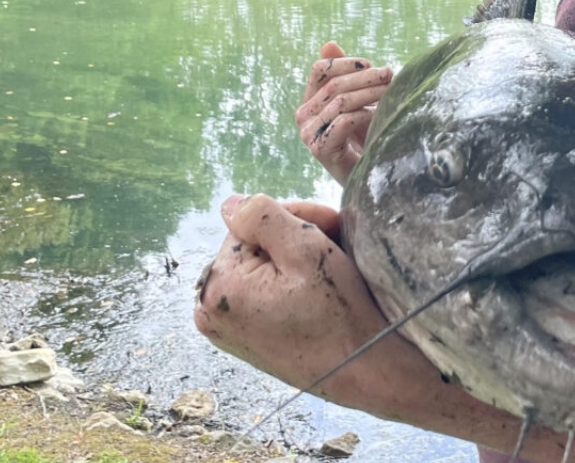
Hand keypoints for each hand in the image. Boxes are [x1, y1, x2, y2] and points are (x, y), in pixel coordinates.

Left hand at [192, 194, 389, 397]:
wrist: (364, 371)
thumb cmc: (339, 312)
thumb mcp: (305, 250)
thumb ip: (262, 217)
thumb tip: (229, 204)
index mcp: (218, 287)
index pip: (250, 223)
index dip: (293, 220)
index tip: (330, 227)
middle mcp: (209, 311)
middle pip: (252, 245)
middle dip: (293, 239)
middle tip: (335, 243)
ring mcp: (225, 330)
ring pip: (260, 267)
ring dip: (294, 260)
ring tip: (329, 270)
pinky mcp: (244, 340)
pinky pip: (261, 293)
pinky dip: (288, 285)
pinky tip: (316, 292)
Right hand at [295, 41, 392, 183]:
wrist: (372, 176)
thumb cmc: (368, 137)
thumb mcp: (359, 101)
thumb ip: (347, 75)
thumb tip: (329, 43)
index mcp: (310, 101)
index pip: (320, 69)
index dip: (347, 63)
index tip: (372, 65)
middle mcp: (303, 117)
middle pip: (333, 84)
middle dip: (367, 78)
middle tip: (391, 76)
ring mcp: (308, 135)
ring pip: (340, 101)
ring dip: (371, 94)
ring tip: (392, 94)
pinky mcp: (320, 150)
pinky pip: (342, 121)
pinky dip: (365, 115)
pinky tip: (380, 117)